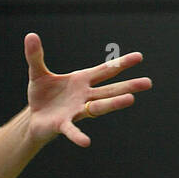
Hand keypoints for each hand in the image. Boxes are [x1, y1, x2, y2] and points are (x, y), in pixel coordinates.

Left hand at [23, 33, 151, 149]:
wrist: (34, 118)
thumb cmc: (42, 95)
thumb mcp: (37, 73)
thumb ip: (35, 56)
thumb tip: (30, 35)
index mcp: (81, 81)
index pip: (104, 71)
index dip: (121, 64)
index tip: (139, 57)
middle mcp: (84, 96)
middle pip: (109, 90)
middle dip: (127, 86)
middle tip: (148, 83)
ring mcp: (76, 111)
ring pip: (98, 107)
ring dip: (113, 104)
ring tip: (130, 100)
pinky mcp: (63, 125)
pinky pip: (72, 130)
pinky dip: (78, 136)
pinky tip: (86, 142)